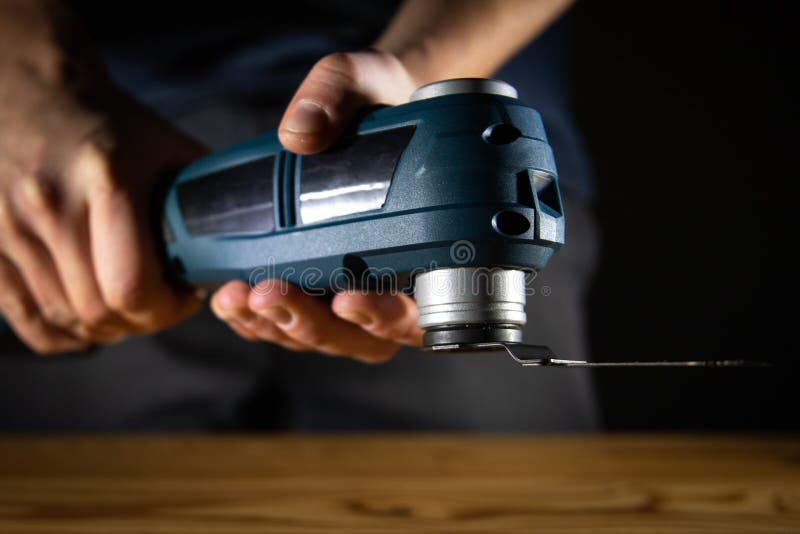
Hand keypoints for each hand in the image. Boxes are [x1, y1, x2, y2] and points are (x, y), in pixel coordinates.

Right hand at [0, 2, 204, 353]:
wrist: (30, 92)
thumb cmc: (111, 124)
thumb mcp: (168, 148)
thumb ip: (210, 195)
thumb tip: (247, 241)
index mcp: (107, 179)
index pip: (132, 287)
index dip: (167, 310)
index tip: (186, 296)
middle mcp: (51, 205)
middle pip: (99, 311)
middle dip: (141, 322)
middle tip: (161, 306)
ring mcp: (10, 225)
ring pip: (63, 317)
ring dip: (105, 329)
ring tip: (130, 311)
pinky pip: (23, 316)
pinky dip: (59, 332)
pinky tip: (87, 324)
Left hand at [211, 50, 423, 362]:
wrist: (369, 110)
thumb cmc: (382, 104)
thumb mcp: (365, 79)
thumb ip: (339, 92)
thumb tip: (299, 131)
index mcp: (431, 248)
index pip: (421, 308)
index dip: (386, 316)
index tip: (349, 296)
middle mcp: (397, 280)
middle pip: (363, 337)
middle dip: (314, 325)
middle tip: (273, 294)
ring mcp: (356, 288)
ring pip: (324, 338)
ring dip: (279, 327)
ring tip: (239, 297)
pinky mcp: (318, 284)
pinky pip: (292, 323)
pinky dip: (259, 321)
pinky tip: (230, 297)